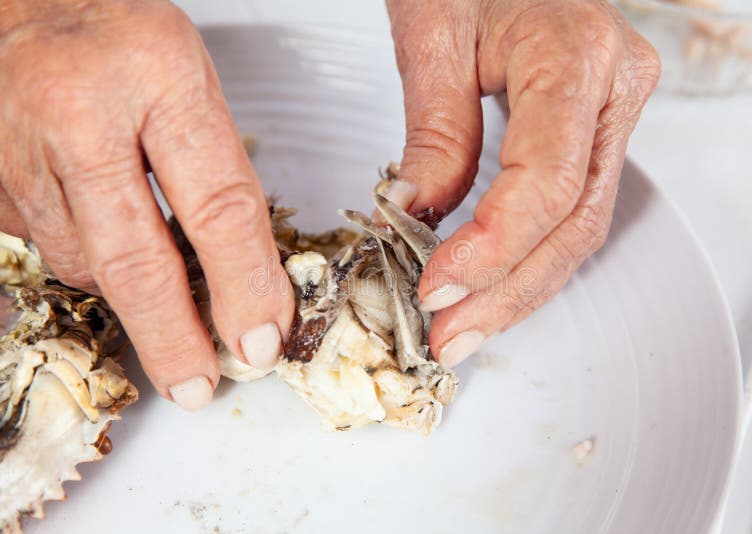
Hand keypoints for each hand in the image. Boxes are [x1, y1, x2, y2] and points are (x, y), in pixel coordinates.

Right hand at [0, 0, 294, 408]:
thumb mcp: (196, 85)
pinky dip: (87, 260)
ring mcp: (20, 147)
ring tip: (162, 299)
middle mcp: (81, 113)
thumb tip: (241, 279)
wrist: (30, 0)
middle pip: (137, 260)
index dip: (245, 288)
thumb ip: (218, 176)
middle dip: (174, 336)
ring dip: (132, 296)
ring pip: (86, 264)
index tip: (260, 337)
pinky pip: (45, 245)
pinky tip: (107, 239)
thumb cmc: (126, 38)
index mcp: (159, 76)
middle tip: (198, 383)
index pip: (219, 208)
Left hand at [386, 0, 659, 366]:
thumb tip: (417, 214)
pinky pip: (573, 210)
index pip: (547, 182)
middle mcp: (613, 89)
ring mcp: (614, 112)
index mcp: (576, 56)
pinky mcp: (596, 130)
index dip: (492, 248)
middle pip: (574, 222)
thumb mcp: (434, 35)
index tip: (438, 288)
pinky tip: (493, 290)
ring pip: (581, 229)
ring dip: (520, 290)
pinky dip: (530, 259)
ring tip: (465, 329)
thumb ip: (434, 131)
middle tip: (449, 336)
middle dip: (507, 293)